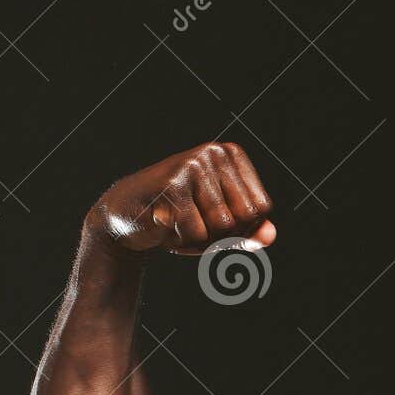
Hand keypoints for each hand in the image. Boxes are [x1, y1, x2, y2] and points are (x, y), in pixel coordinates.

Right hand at [87, 142, 274, 255]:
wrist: (124, 215)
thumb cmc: (180, 219)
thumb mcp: (221, 227)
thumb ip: (251, 232)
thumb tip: (270, 236)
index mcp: (231, 155)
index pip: (261, 209)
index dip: (242, 228)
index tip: (214, 219)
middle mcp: (214, 153)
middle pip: (244, 218)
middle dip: (222, 235)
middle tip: (194, 224)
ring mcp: (192, 165)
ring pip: (222, 226)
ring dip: (201, 240)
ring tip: (180, 224)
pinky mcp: (171, 184)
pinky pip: (197, 233)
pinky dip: (182, 241)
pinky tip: (164, 224)